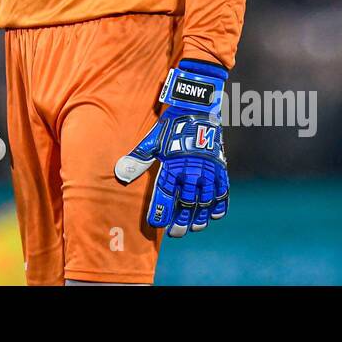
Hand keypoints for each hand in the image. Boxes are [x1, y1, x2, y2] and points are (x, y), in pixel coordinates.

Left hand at [114, 59, 227, 236]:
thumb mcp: (152, 140)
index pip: (164, 196)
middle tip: (176, 232)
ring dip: (199, 217)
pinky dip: (219, 205)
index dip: (160, 212)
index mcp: (171, 167)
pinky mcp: (220, 168)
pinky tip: (214, 215)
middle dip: (180, 221)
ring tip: (194, 227)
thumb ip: (138, 158)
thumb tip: (120, 173)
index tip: (156, 224)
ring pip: (205, 202)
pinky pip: (222, 191)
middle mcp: (190, 172)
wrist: (196, 109)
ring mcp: (207, 171)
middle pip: (186, 204)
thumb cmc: (171, 126)